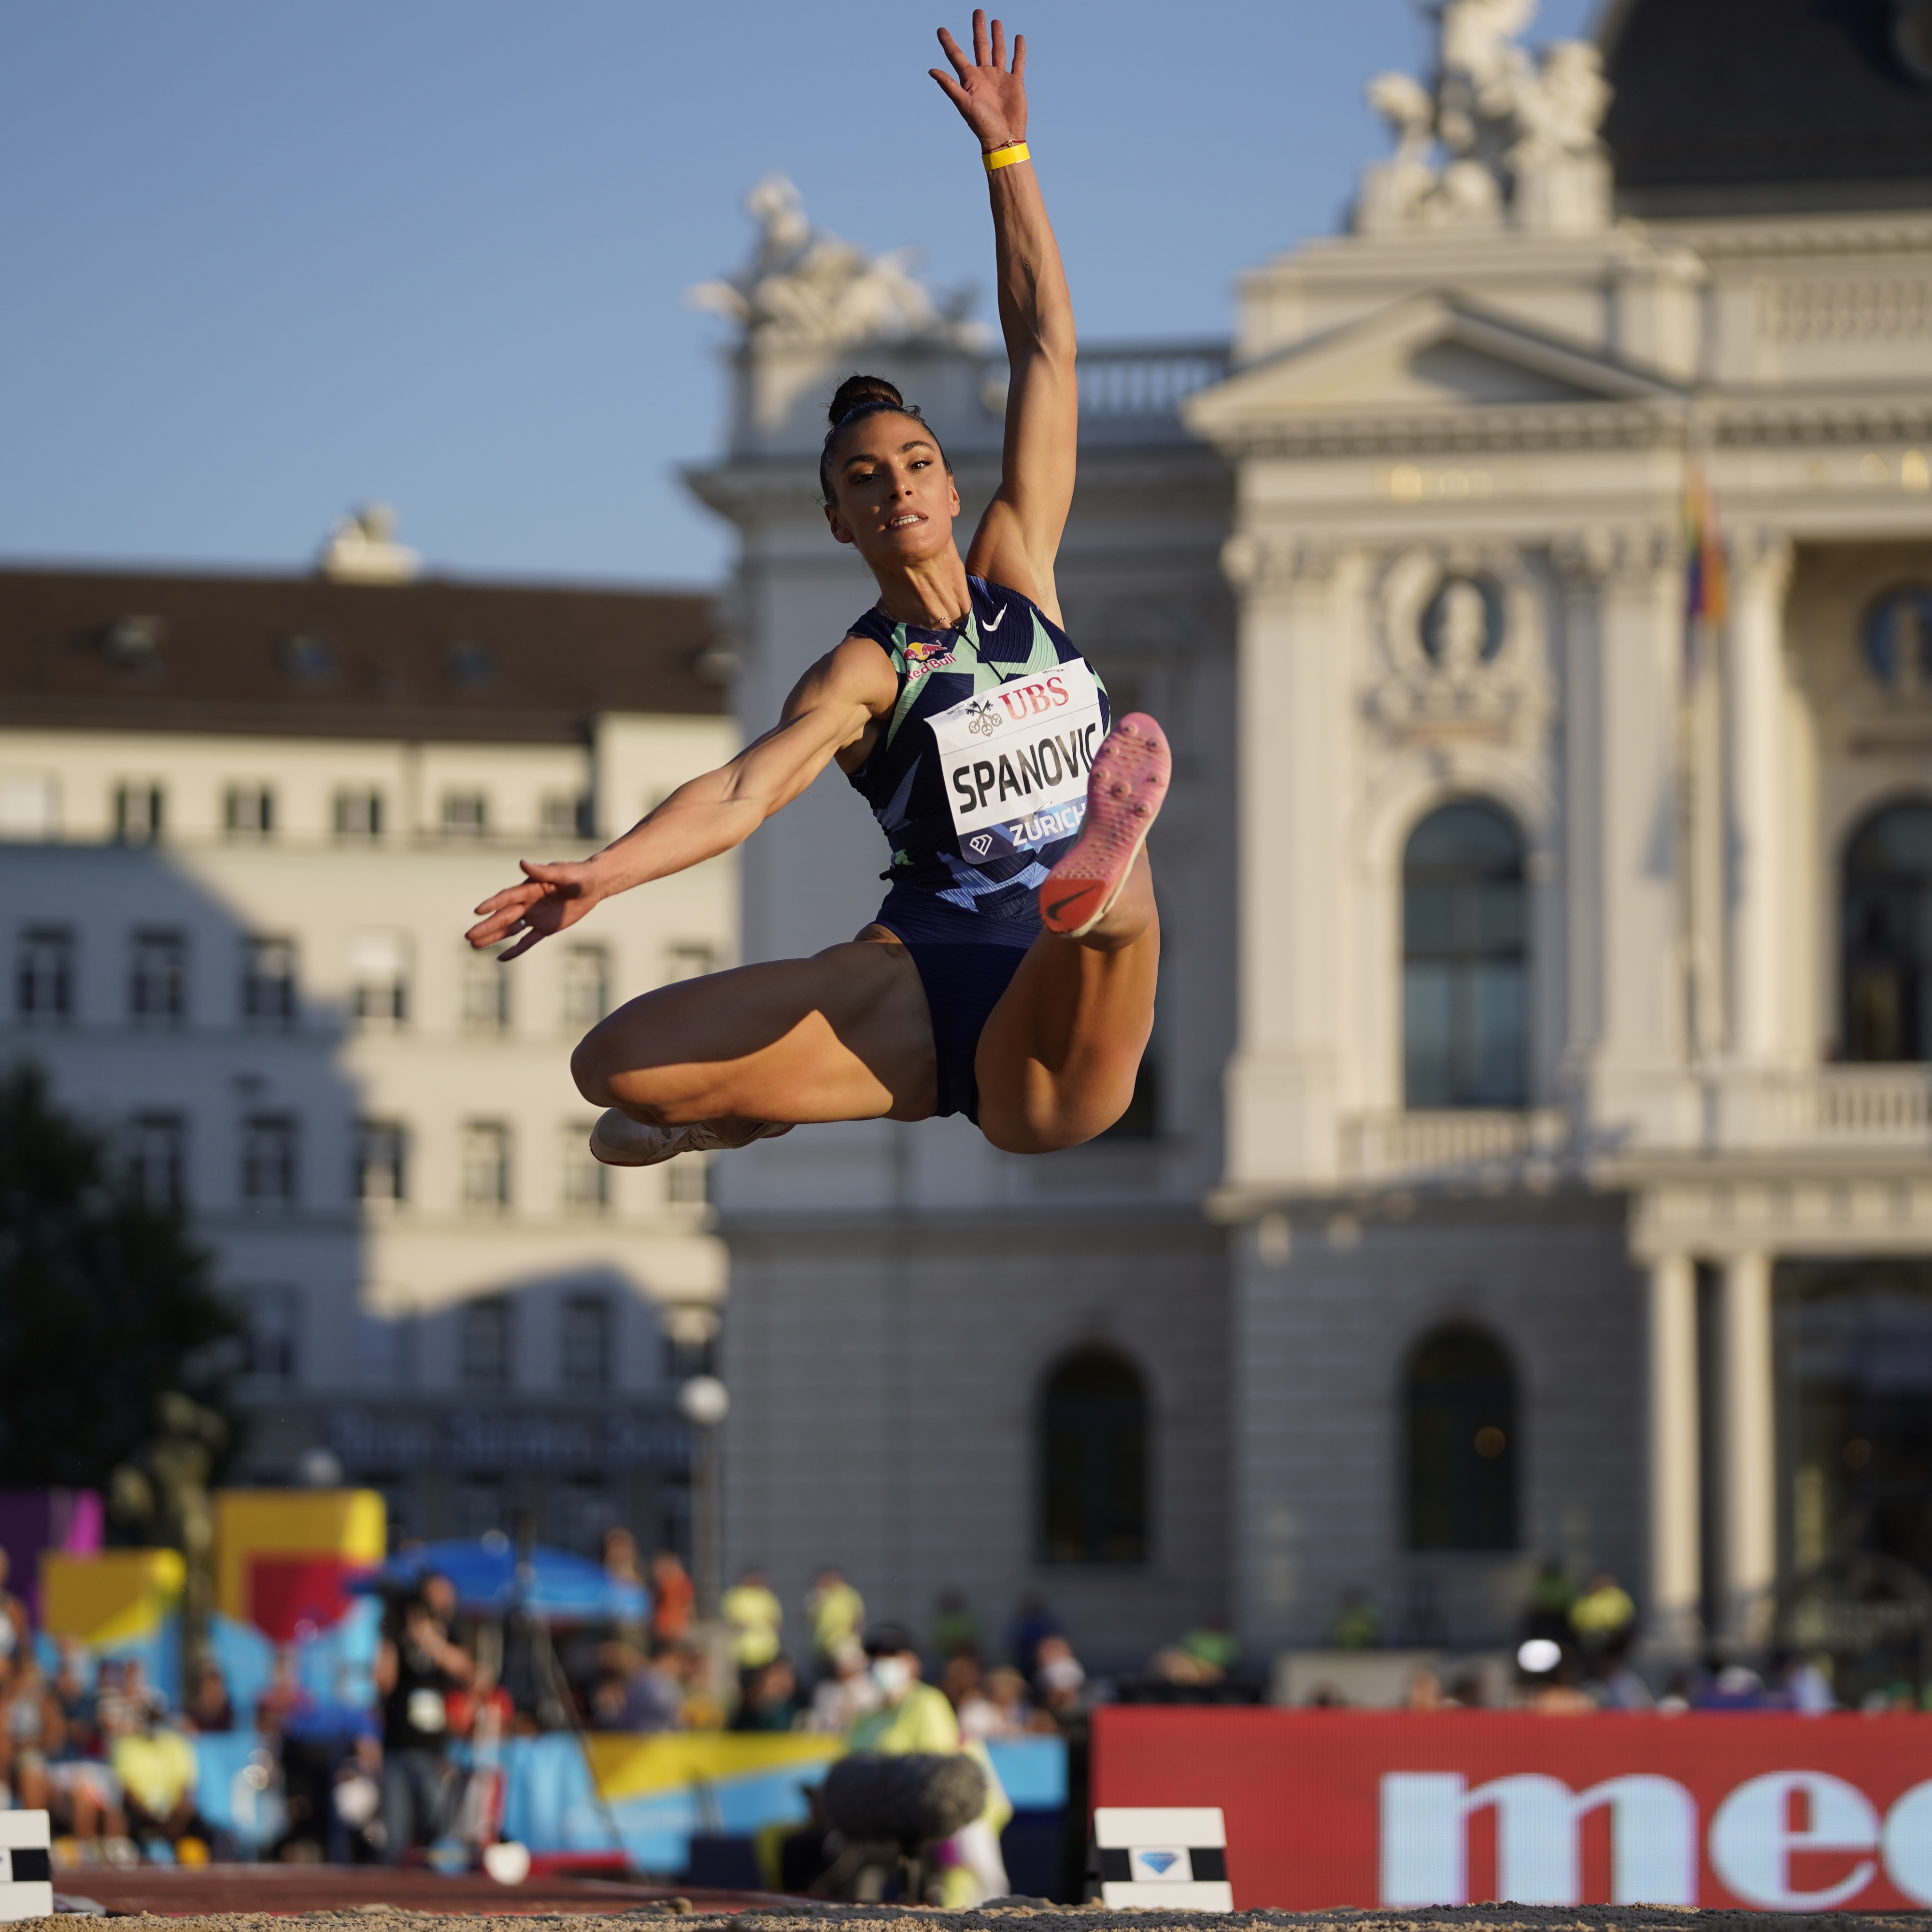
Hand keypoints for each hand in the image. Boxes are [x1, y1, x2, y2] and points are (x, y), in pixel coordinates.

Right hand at [467, 858, 606, 961]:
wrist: (593, 885)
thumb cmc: (578, 874)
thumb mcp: (562, 873)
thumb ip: (543, 871)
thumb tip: (522, 863)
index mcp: (529, 888)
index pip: (507, 897)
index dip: (493, 904)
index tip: (477, 911)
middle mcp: (528, 903)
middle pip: (503, 917)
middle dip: (486, 927)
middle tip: (468, 936)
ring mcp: (535, 917)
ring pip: (510, 930)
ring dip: (493, 937)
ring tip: (474, 945)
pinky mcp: (546, 928)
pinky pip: (528, 941)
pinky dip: (516, 950)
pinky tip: (501, 957)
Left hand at [931, 9, 1025, 149]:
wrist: (1004, 138)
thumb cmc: (982, 125)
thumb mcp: (964, 104)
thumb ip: (949, 86)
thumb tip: (931, 70)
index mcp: (970, 80)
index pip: (957, 55)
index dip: (948, 42)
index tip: (940, 30)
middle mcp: (984, 76)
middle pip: (980, 46)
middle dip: (978, 29)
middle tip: (978, 11)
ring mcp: (1000, 78)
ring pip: (998, 51)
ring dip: (997, 36)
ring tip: (995, 21)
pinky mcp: (1015, 82)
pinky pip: (1018, 62)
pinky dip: (1018, 50)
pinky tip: (1018, 38)